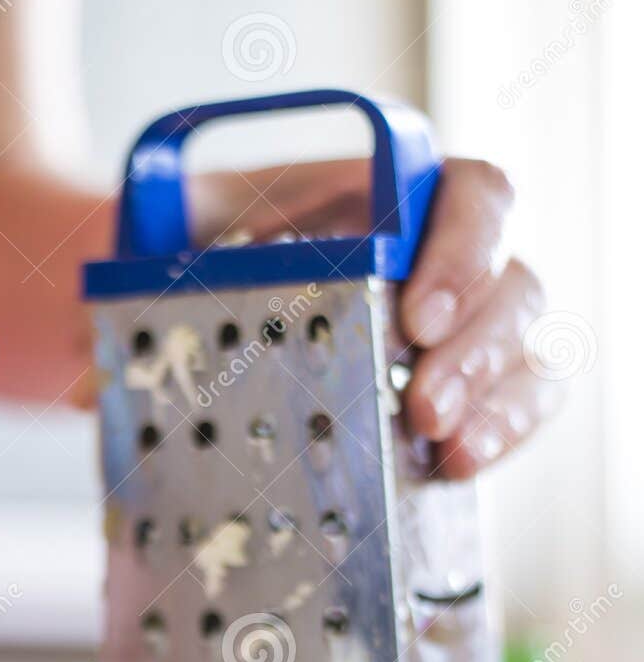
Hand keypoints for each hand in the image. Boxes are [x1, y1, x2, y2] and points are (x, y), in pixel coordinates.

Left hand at [192, 155, 555, 477]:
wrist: (184, 313)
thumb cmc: (198, 265)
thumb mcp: (185, 248)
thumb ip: (180, 272)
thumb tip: (133, 344)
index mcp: (395, 198)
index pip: (474, 194)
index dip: (465, 250)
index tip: (417, 318)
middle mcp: (444, 259)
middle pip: (514, 282)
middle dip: (478, 351)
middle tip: (424, 409)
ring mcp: (461, 331)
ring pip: (528, 348)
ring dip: (496, 400)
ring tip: (444, 448)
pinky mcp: (461, 394)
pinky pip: (517, 404)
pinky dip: (500, 432)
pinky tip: (456, 467)